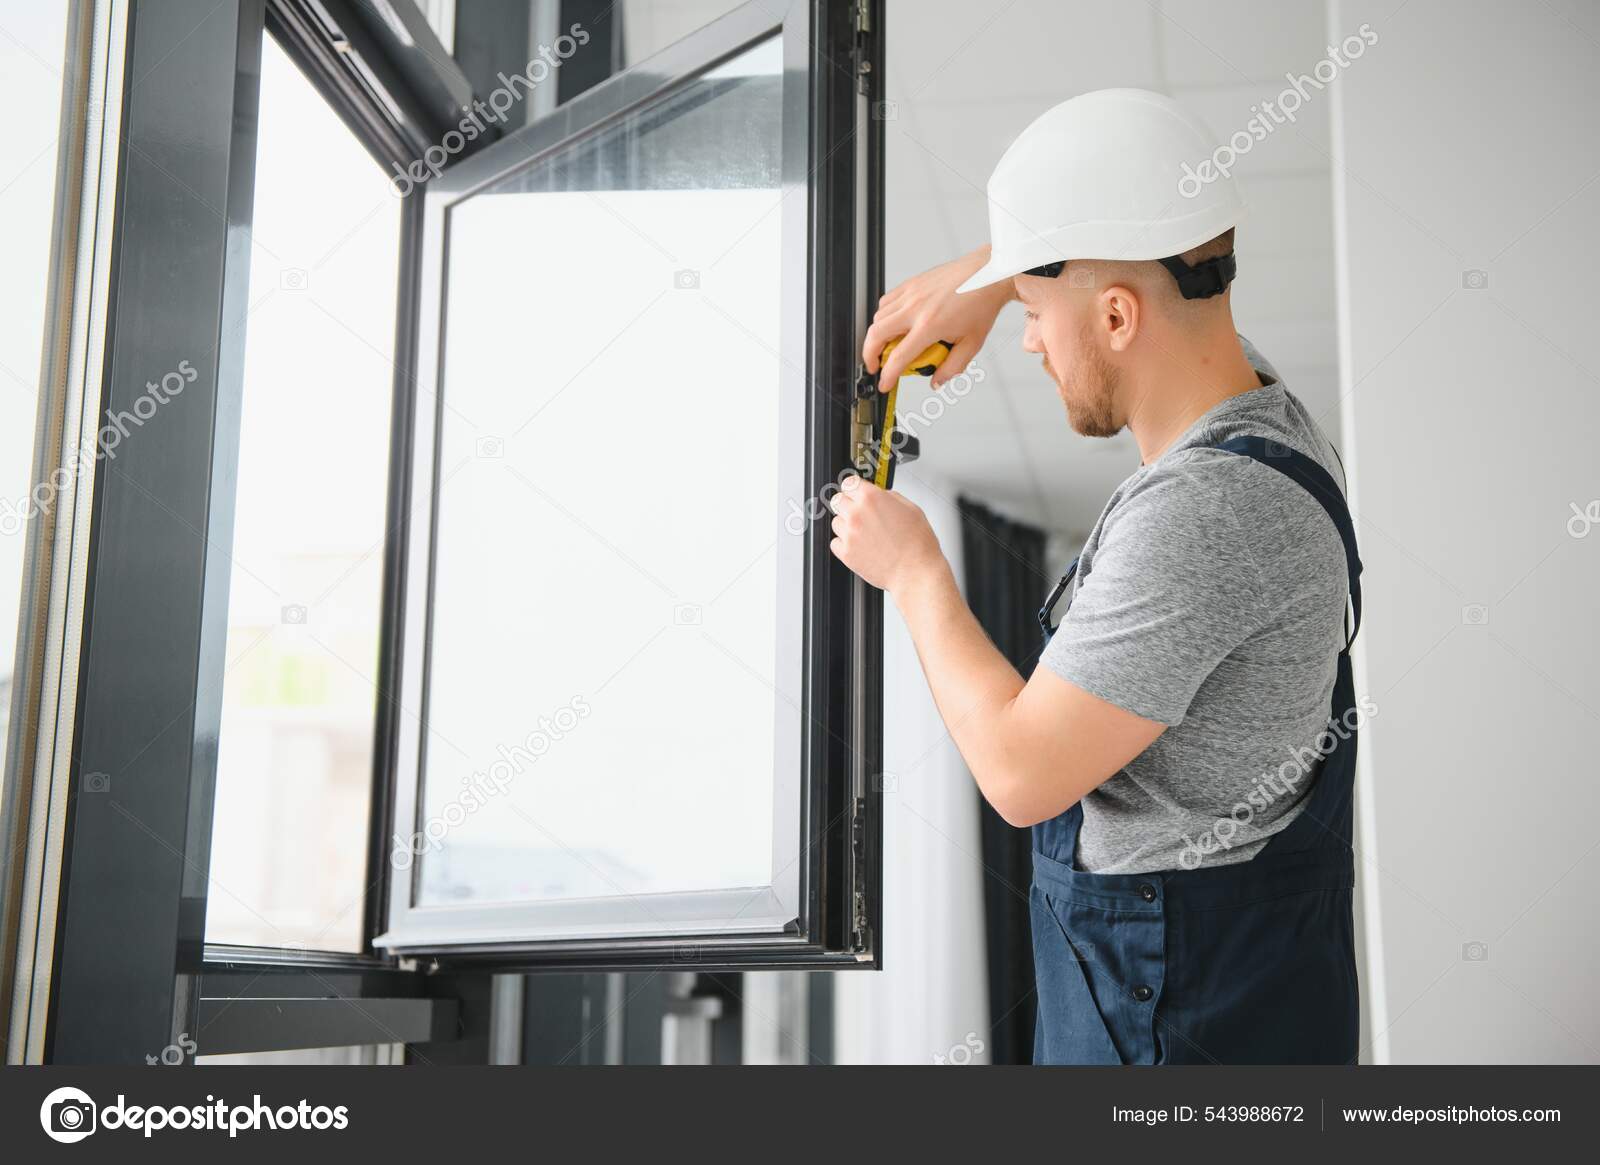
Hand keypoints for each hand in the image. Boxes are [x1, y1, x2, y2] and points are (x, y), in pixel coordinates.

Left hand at [827, 475, 945, 592]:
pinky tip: (860, 546)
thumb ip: (889, 497)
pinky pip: (835, 542)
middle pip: (838, 501)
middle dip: (848, 505)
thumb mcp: (910, 508)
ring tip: (865, 534)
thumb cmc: (917, 544)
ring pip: (836, 522)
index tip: (856, 493)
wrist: (915, 571)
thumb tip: (880, 496)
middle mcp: (856, 513)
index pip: (849, 483)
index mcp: (871, 498)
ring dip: (846, 525)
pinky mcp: (845, 552)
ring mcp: (849, 533)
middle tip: (861, 514)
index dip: (854, 489)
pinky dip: (844, 544)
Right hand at [862, 245, 1013, 392]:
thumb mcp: (972, 343)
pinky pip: (886, 301)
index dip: (887, 375)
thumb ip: (952, 367)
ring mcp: (911, 293)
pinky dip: (883, 315)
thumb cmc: (982, 303)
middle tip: (874, 365)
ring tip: (886, 345)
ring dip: (877, 335)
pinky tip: (894, 323)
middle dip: (869, 355)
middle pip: (876, 334)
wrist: (988, 274)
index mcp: (930, 325)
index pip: (899, 357)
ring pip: (878, 317)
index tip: (884, 383)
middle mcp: (916, 308)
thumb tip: (937, 381)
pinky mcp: (911, 283)